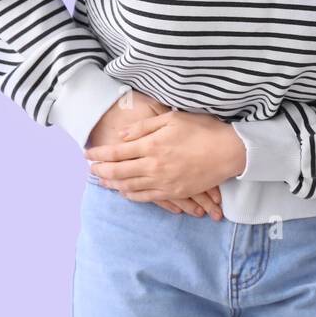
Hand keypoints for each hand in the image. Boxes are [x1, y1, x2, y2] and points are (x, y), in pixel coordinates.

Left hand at [85, 91, 225, 219]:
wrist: (228, 151)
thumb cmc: (202, 129)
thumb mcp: (172, 119)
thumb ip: (144, 127)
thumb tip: (122, 136)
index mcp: (152, 145)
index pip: (116, 152)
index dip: (99, 154)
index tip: (87, 154)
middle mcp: (153, 165)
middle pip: (118, 171)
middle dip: (101, 170)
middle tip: (90, 170)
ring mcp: (163, 181)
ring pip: (130, 186)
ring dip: (113, 184)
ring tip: (102, 181)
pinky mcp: (174, 192)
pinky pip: (147, 197)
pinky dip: (132, 195)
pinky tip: (125, 192)